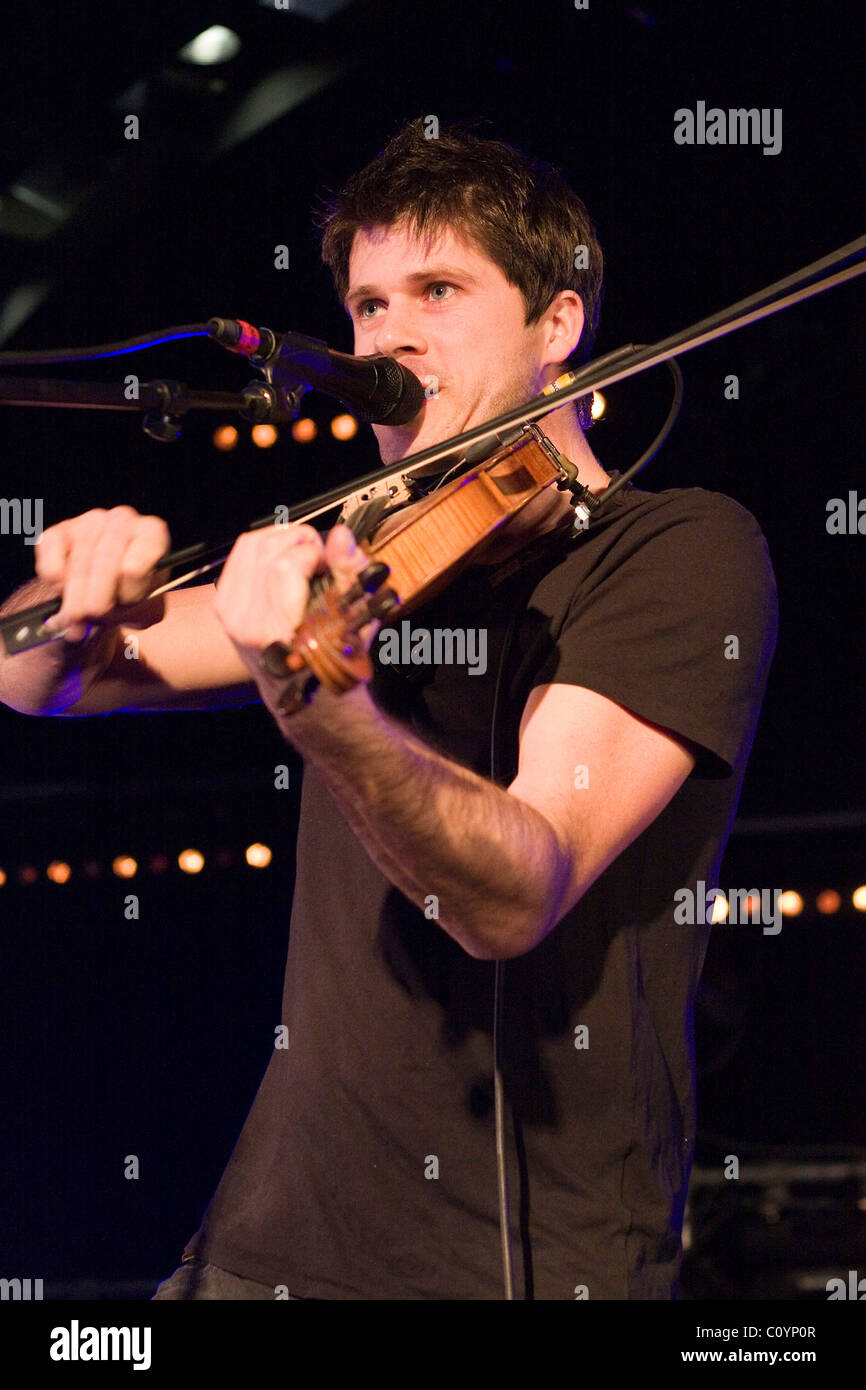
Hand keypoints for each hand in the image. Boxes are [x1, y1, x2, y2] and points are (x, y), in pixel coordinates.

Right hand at [36, 506, 170, 641]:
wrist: (109, 594)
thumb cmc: (131, 596)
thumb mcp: (145, 607)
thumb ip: (131, 606)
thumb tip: (99, 609)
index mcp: (151, 533)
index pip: (139, 561)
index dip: (130, 588)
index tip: (125, 604)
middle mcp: (121, 520)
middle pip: (106, 558)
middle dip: (98, 593)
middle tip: (94, 616)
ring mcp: (88, 523)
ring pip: (79, 560)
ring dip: (76, 595)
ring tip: (78, 619)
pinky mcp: (58, 531)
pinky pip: (51, 555)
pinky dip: (55, 579)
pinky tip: (62, 591)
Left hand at [212, 521, 377, 692]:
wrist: (303, 691)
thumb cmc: (333, 659)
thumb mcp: (354, 619)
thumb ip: (349, 572)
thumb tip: (341, 536)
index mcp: (277, 630)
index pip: (286, 565)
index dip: (314, 552)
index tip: (330, 562)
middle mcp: (245, 621)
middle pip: (265, 549)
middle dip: (298, 539)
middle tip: (319, 553)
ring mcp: (229, 613)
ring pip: (250, 546)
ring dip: (281, 538)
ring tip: (304, 552)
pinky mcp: (223, 605)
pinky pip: (239, 556)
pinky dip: (264, 547)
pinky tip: (284, 557)